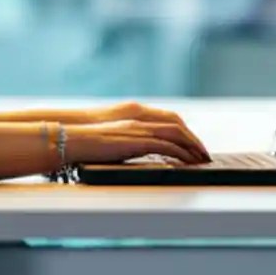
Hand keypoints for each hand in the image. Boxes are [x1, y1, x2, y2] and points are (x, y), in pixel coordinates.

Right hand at [66, 119, 210, 164]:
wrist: (72, 138)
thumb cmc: (87, 139)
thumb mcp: (113, 134)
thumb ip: (129, 135)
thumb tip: (140, 146)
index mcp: (134, 111)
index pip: (168, 117)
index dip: (184, 129)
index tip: (193, 141)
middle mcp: (140, 116)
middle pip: (177, 123)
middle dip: (193, 138)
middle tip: (203, 151)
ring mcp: (139, 127)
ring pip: (176, 133)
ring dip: (192, 146)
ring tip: (201, 158)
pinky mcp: (137, 141)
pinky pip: (166, 146)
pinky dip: (180, 153)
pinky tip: (187, 162)